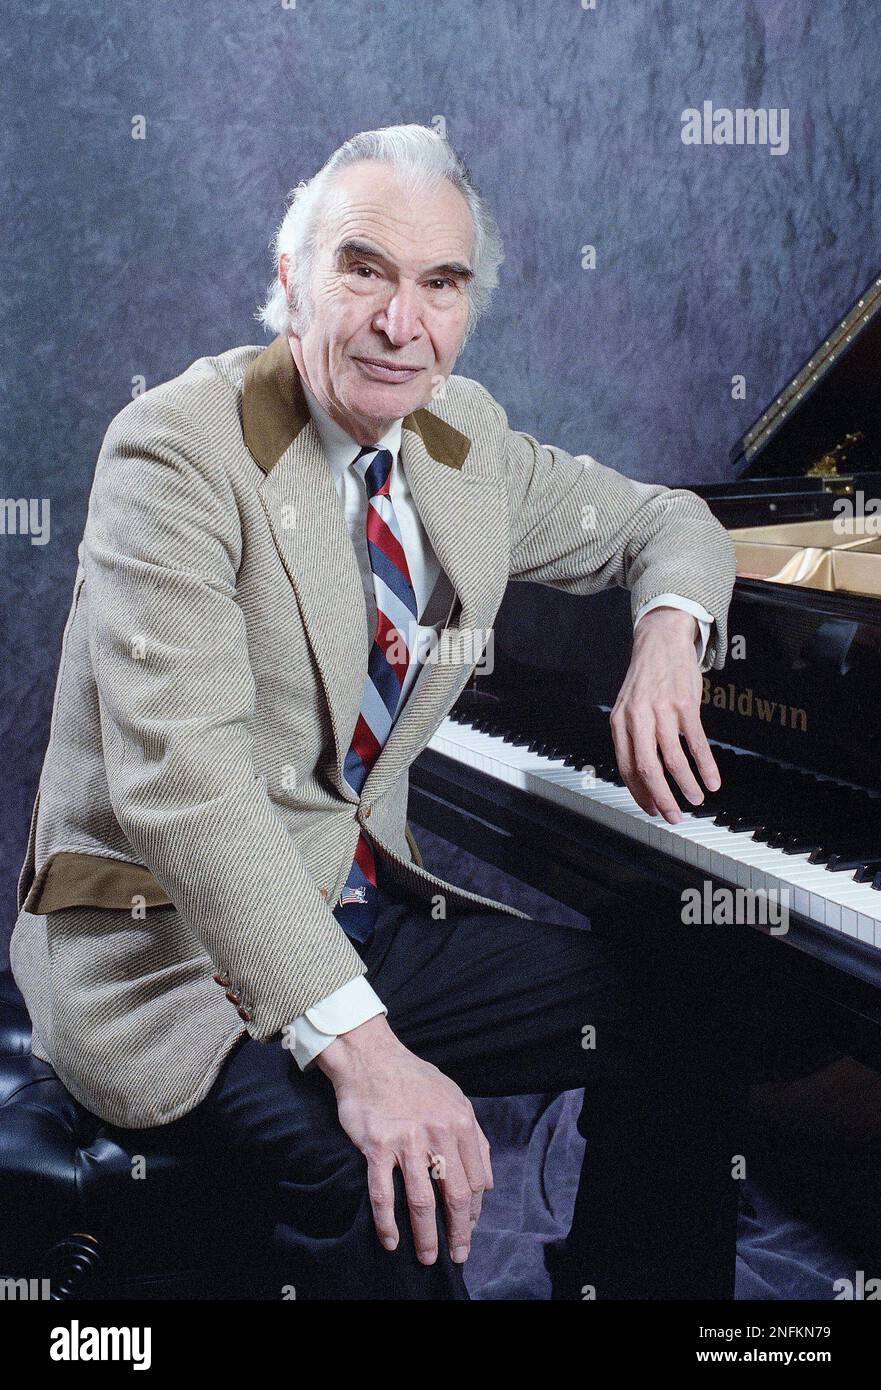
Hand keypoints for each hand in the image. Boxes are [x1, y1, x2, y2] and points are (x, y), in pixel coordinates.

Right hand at [316, 1014, 492, 1264]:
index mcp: (460, 1123)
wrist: (371, 1057)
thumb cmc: (413, 1079)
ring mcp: (406, 1141)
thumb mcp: (455, 1098)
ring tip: (428, 1257)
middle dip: (458, 1232)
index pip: (474, 1180)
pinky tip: (391, 1241)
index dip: (473, 1211)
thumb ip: (474, 1137)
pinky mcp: (377, 1146)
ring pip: (421, 1201)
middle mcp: (437, 1133)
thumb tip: (486, 1182)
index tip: (469, 1229)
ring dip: (426, 1236)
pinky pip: (383, 1194)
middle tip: (457, 1255)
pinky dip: (387, 1223)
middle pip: (454, 1196)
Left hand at [610, 606, 719, 823]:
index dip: (640, 793)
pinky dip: (705, 766)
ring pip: (672, 759)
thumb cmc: (646, 678)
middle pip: (647, 768)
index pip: (626, 768)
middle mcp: (637, 718)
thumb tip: (642, 774)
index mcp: (620, 723)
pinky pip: (696, 742)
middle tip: (673, 816)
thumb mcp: (628, 706)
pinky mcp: (684, 704)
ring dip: (685, 785)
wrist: (660, 639)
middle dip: (661, 797)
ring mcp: (661, 710)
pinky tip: (713, 780)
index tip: (653, 809)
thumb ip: (631, 736)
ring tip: (696, 800)